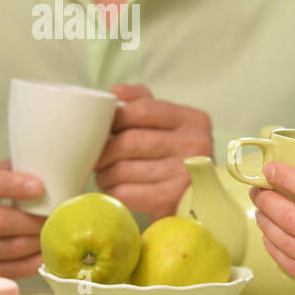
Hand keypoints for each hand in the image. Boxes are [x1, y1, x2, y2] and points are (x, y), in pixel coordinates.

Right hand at [0, 159, 45, 278]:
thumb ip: (9, 170)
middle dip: (33, 220)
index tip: (38, 187)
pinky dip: (28, 263)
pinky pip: (6, 269)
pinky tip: (42, 254)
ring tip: (52, 233)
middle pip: (0, 220)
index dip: (11, 185)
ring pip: (7, 247)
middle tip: (55, 216)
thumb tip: (43, 166)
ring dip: (35, 241)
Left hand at [95, 83, 211, 220]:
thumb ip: (140, 101)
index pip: (142, 110)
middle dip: (104, 151)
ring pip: (124, 169)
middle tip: (97, 158)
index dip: (115, 118)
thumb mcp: (164, 123)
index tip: (103, 128)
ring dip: (105, 174)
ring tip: (104, 175)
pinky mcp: (172, 200)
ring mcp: (185, 174)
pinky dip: (112, 191)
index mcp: (192, 120)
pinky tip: (114, 189)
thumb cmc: (172, 155)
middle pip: (130, 141)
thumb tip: (114, 93)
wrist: (197, 201)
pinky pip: (127, 193)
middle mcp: (195, 144)